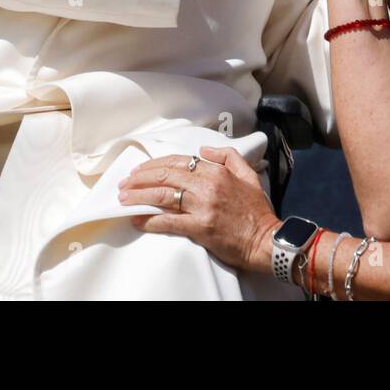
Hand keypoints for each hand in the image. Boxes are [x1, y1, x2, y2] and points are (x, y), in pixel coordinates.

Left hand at [120, 146, 280, 274]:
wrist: (266, 240)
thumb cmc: (257, 211)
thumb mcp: (248, 174)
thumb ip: (227, 156)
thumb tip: (202, 149)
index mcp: (216, 171)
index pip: (178, 161)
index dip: (155, 164)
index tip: (140, 170)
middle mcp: (207, 185)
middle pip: (165, 175)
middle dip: (140, 178)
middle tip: (124, 184)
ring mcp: (203, 206)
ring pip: (162, 195)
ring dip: (139, 196)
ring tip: (124, 199)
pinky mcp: (200, 228)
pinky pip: (168, 221)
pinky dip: (149, 220)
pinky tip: (137, 220)